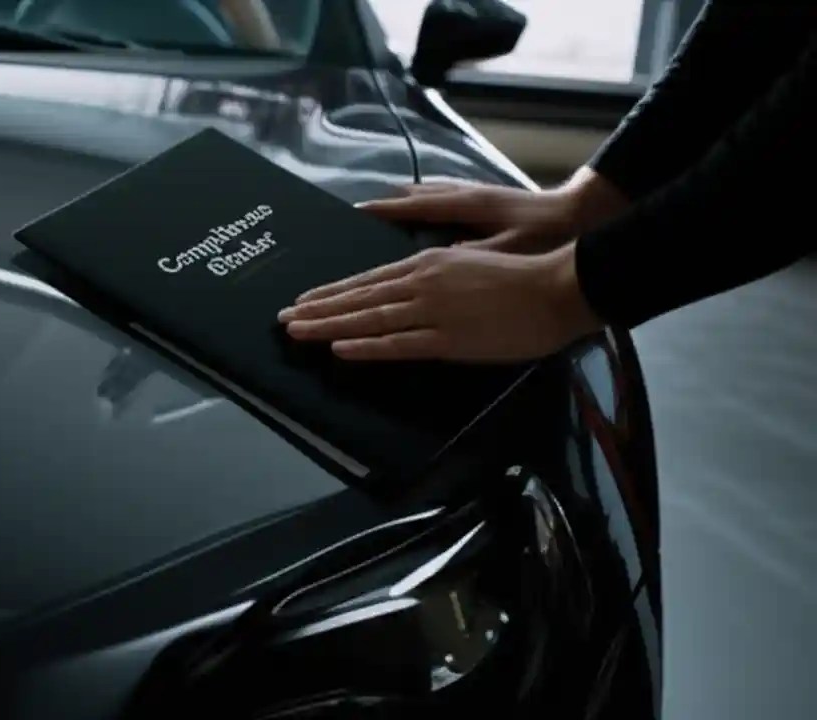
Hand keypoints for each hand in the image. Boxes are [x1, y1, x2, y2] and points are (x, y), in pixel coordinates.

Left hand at [276, 244, 602, 362]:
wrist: (555, 287)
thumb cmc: (520, 277)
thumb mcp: (468, 264)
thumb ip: (436, 274)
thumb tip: (410, 287)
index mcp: (428, 264)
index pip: (367, 280)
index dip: (332, 292)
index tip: (304, 300)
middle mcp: (421, 283)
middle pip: (358, 298)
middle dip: (317, 309)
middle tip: (282, 318)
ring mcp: (432, 311)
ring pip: (368, 319)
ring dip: (328, 326)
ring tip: (295, 332)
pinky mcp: (447, 339)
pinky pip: (397, 345)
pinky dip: (365, 346)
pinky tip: (338, 349)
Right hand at [360, 169, 629, 254]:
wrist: (588, 214)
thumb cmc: (549, 236)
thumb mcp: (511, 252)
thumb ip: (473, 256)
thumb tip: (439, 258)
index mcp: (467, 207)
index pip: (414, 207)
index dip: (384, 212)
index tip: (358, 210)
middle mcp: (466, 195)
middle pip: (416, 197)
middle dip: (386, 205)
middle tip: (360, 210)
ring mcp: (477, 194)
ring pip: (430, 193)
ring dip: (405, 200)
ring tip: (382, 205)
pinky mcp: (489, 200)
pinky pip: (446, 195)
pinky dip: (426, 198)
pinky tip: (423, 204)